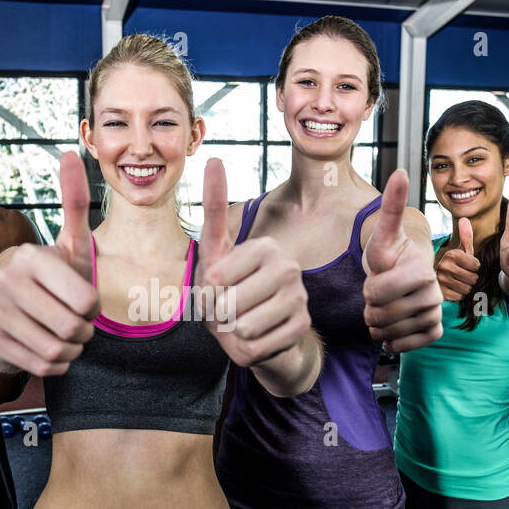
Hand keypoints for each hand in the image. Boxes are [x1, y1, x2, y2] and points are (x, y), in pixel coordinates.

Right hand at [0, 150, 98, 375]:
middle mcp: (6, 280)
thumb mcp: (65, 246)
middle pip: (73, 328)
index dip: (92, 308)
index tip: (84, 303)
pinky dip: (56, 365)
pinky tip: (49, 350)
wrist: (1, 314)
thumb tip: (71, 151)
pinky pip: (42, 366)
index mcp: (31, 256)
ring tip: (65, 337)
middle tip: (76, 325)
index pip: (85, 300)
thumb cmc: (47, 280)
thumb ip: (74, 203)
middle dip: (83, 333)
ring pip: (57, 351)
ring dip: (71, 350)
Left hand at [196, 159, 310, 366]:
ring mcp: (299, 297)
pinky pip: (256, 346)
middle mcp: (287, 267)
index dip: (206, 292)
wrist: (258, 335)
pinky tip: (258, 338)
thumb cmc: (229, 293)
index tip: (217, 289)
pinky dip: (247, 350)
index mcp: (264, 247)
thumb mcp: (213, 255)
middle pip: (228, 303)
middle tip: (229, 311)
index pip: (216, 277)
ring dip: (232, 333)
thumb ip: (213, 208)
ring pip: (242, 327)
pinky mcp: (302, 326)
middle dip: (219, 315)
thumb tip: (213, 158)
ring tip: (242, 324)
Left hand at [362, 170, 442, 352]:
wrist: (406, 275)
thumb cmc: (391, 254)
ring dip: (377, 324)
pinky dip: (390, 340)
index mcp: (423, 271)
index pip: (375, 294)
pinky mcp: (434, 332)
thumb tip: (400, 172)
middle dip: (370, 307)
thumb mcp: (385, 233)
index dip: (367, 288)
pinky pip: (403, 347)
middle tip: (378, 294)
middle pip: (380, 316)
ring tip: (384, 307)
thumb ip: (392, 206)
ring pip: (388, 333)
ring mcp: (436, 315)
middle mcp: (435, 294)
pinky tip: (392, 325)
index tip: (377, 276)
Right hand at [436, 217, 478, 301]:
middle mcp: (444, 266)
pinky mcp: (440, 293)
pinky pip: (459, 297)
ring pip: (467, 289)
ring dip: (465, 287)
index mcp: (451, 254)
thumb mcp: (460, 250)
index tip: (466, 265)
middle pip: (473, 278)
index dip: (474, 267)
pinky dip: (458, 295)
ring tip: (457, 282)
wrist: (435, 278)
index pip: (476, 265)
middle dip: (471, 278)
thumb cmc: (454, 264)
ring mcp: (441, 281)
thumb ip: (466, 236)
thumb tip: (465, 219)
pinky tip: (452, 289)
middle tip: (462, 275)